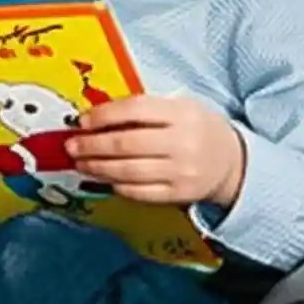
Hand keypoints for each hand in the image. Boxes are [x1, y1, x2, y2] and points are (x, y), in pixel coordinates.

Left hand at [66, 95, 245, 206]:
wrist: (231, 162)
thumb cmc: (196, 129)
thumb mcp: (180, 108)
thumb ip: (145, 109)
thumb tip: (97, 117)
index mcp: (182, 114)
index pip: (136, 109)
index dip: (104, 115)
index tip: (83, 121)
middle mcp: (182, 143)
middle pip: (127, 144)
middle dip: (92, 145)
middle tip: (72, 146)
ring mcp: (181, 172)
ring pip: (128, 171)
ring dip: (97, 168)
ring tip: (80, 164)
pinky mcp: (178, 195)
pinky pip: (139, 192)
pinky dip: (116, 185)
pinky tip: (103, 179)